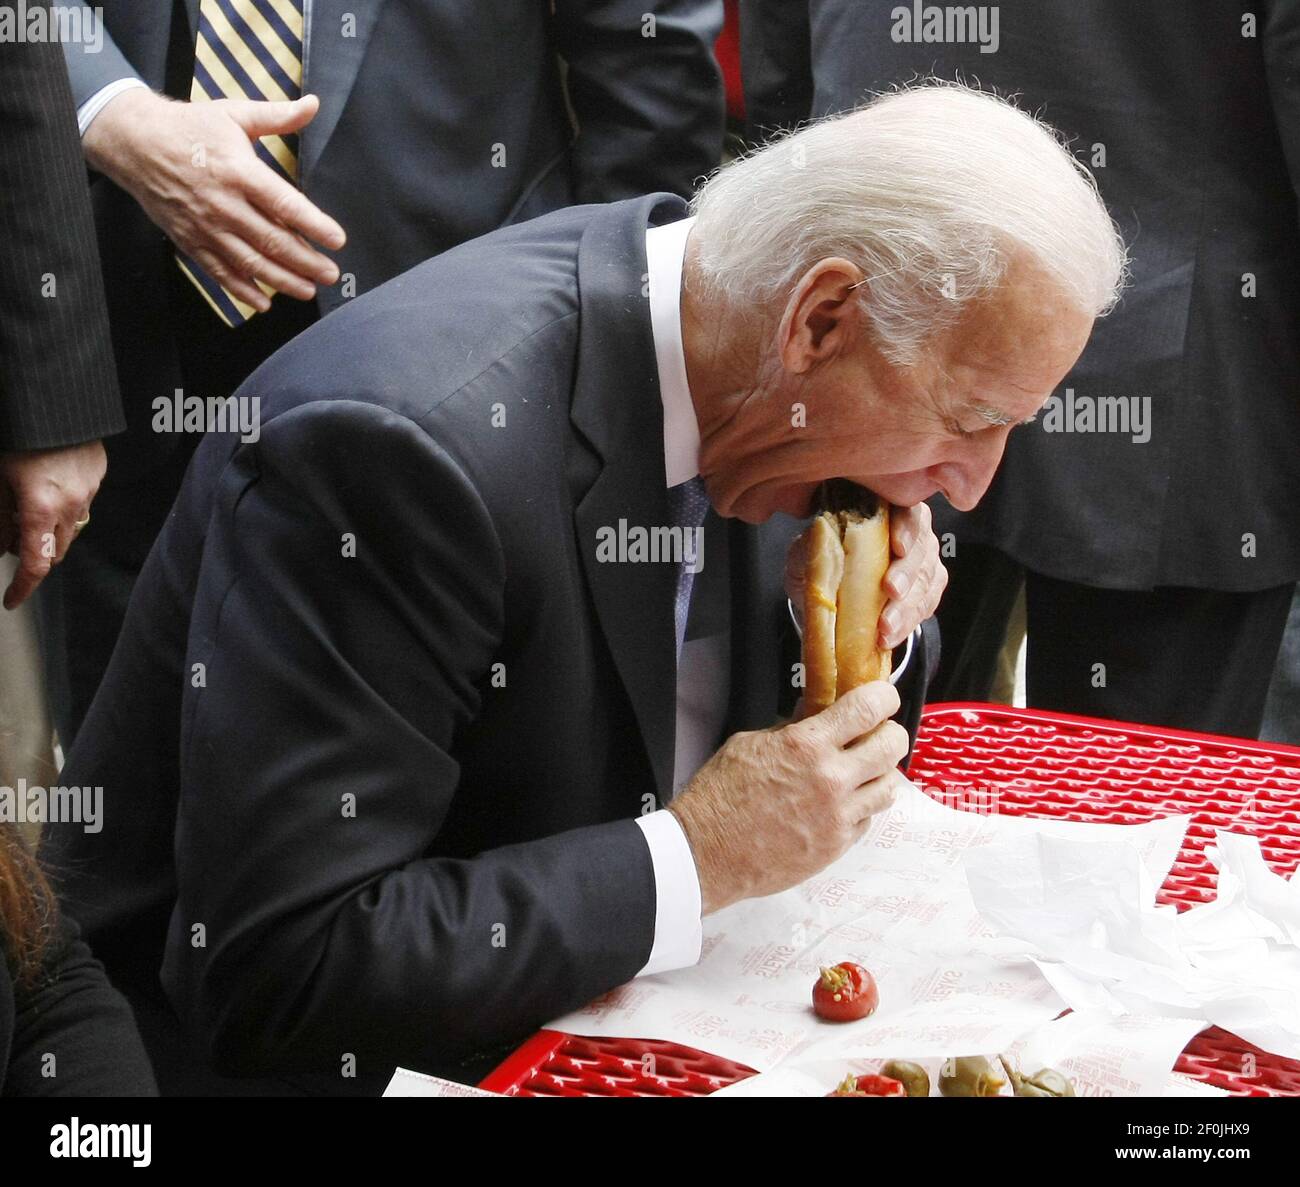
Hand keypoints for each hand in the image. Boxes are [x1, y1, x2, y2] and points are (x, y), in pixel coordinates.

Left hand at [0, 441, 105, 608]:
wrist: (55, 399)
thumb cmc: (21, 435)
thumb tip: (1, 547)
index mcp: (41, 507)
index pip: (35, 564)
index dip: (23, 587)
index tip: (11, 600)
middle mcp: (71, 505)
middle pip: (55, 552)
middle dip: (34, 554)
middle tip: (11, 535)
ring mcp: (89, 491)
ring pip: (70, 531)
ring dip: (50, 532)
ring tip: (29, 507)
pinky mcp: (97, 476)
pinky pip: (82, 504)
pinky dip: (63, 507)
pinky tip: (48, 484)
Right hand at [83, 88, 345, 311]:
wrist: (134, 142)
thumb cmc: (190, 128)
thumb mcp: (234, 115)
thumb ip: (277, 116)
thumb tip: (313, 104)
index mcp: (239, 171)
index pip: (284, 203)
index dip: (314, 224)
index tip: (337, 240)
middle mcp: (224, 203)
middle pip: (272, 240)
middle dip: (306, 261)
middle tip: (331, 274)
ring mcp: (206, 226)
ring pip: (250, 262)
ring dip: (282, 281)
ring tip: (309, 290)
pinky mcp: (190, 241)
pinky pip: (220, 272)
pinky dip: (242, 290)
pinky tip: (264, 302)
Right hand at [668, 683, 908, 913]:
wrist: (707, 853)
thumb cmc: (719, 796)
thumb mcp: (748, 744)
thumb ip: (789, 730)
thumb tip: (814, 714)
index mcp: (806, 745)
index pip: (867, 709)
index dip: (883, 696)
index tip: (883, 697)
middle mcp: (831, 779)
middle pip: (892, 746)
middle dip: (890, 733)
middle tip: (877, 733)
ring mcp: (838, 817)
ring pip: (889, 786)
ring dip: (880, 773)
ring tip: (863, 771)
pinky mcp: (836, 846)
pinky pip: (868, 819)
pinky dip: (862, 806)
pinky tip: (842, 802)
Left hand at [784, 501, 947, 651]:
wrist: (825, 595)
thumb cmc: (819, 564)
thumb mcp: (807, 552)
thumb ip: (814, 545)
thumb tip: (818, 543)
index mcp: (883, 510)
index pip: (905, 510)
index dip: (906, 527)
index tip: (897, 547)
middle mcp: (910, 531)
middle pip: (921, 547)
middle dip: (907, 573)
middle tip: (891, 591)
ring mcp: (922, 560)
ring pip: (927, 579)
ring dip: (907, 607)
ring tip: (886, 627)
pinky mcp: (926, 590)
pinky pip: (926, 604)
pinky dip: (908, 623)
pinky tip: (889, 636)